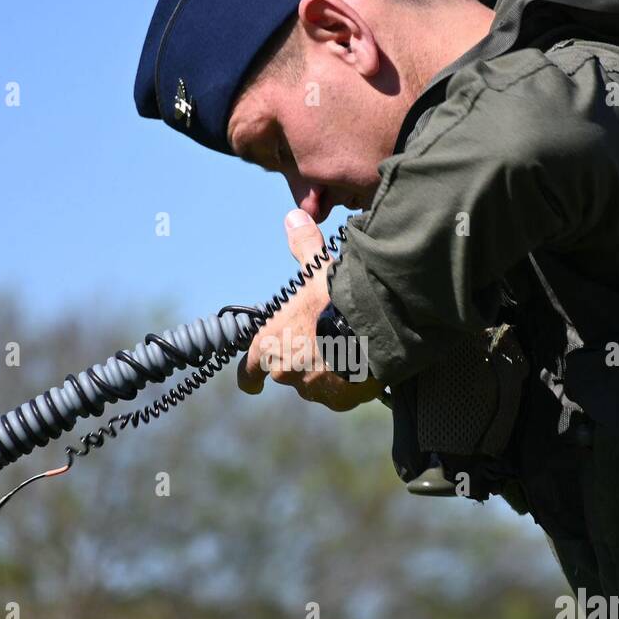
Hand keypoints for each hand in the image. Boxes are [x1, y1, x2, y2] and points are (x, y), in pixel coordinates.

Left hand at [238, 210, 383, 411]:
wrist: (371, 326)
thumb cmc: (335, 297)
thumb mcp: (317, 268)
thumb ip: (304, 246)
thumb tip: (293, 217)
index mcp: (269, 344)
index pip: (248, 372)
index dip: (251, 375)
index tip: (252, 381)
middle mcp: (284, 371)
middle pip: (288, 373)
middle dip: (303, 362)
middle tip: (323, 343)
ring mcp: (312, 390)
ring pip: (316, 384)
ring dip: (327, 372)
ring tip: (348, 349)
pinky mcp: (339, 401)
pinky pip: (342, 394)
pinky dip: (349, 383)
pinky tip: (362, 365)